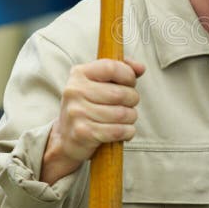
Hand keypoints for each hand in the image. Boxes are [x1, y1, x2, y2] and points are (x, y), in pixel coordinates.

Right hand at [41, 58, 144, 184]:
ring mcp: (77, 112)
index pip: (111, 68)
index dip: (128, 75)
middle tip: (129, 104)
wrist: (67, 139)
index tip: (130, 83)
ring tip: (126, 118)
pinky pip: (118, 131)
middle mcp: (75, 91)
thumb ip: (122, 70)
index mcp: (79, 73)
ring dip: (131, 117)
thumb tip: (141, 68)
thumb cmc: (90, 106)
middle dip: (132, 99)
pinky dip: (128, 132)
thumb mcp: (100, 83)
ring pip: (122, 114)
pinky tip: (125, 130)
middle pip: (120, 93)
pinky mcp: (82, 133)